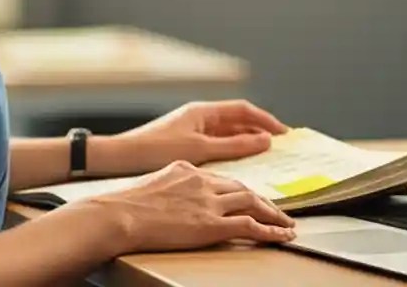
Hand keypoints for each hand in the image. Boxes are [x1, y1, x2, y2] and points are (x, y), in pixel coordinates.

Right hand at [88, 161, 296, 252]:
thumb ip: (171, 186)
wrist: (120, 214)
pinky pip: (249, 226)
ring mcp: (208, 202)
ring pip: (252, 202)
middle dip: (263, 200)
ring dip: (273, 214)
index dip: (240, 189)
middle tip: (277, 210)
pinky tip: (281, 236)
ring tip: (286, 224)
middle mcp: (203, 182)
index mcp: (188, 169)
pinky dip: (270, 231)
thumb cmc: (126, 205)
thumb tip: (172, 197)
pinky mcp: (211, 224)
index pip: (223, 179)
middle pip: (243, 187)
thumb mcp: (153, 184)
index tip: (249, 197)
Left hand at [103, 100, 288, 174]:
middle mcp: (199, 116)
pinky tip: (239, 161)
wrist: (122, 157)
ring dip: (247, 140)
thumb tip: (264, 141)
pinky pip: (217, 142)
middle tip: (280, 143)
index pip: (243, 110)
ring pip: (227, 132)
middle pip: (237, 119)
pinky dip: (232, 149)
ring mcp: (192, 129)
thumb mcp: (201, 149)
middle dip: (259, 129)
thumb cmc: (156, 149)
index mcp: (203, 111)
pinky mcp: (186, 143)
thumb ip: (234, 146)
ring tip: (265, 152)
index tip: (283, 132)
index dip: (265, 120)